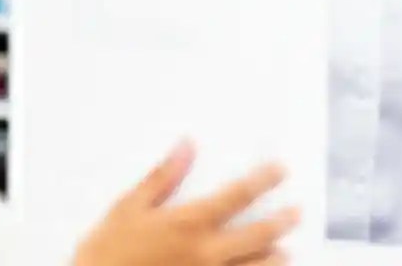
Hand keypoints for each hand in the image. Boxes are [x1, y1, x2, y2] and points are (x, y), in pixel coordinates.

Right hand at [73, 141, 298, 265]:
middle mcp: (206, 253)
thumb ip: (162, 178)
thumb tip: (186, 146)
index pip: (237, 195)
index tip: (280, 171)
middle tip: (297, 212)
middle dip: (280, 221)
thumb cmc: (105, 255)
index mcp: (188, 223)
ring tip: (286, 251)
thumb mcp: (127, 209)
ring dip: (274, 258)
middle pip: (257, 234)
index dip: (263, 180)